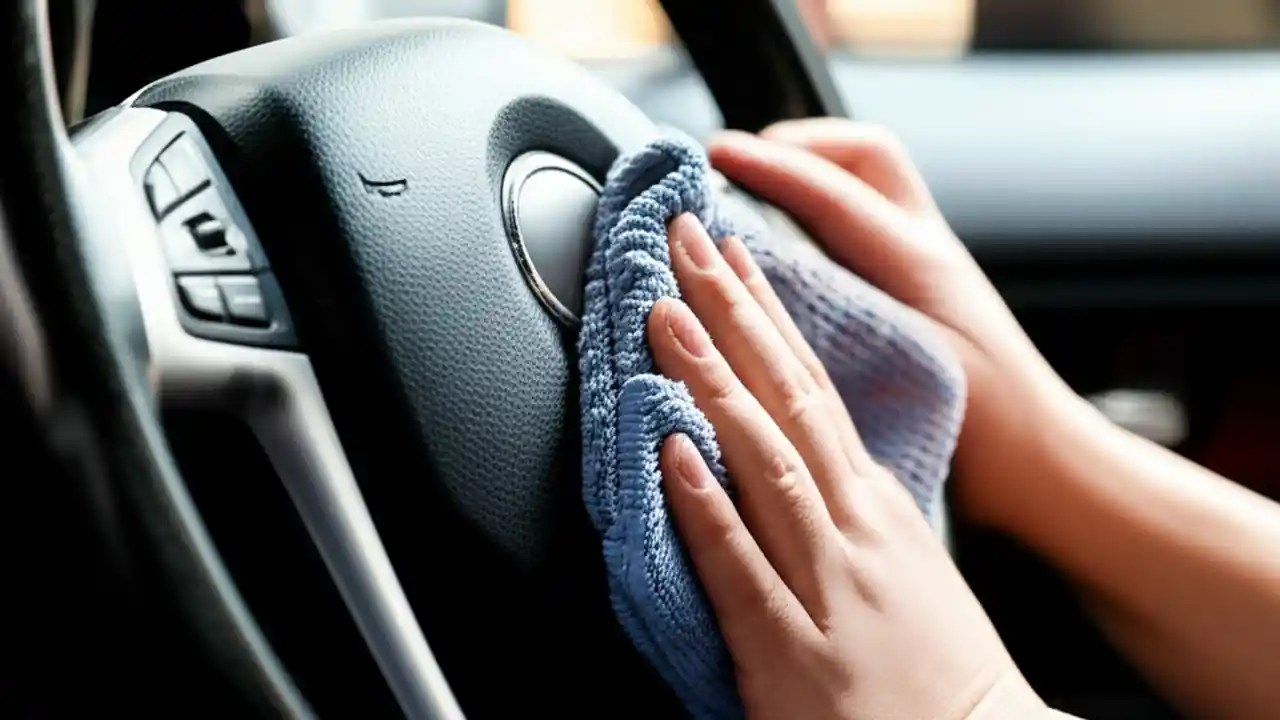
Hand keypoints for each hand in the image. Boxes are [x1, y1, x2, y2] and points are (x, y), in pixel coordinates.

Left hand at [650, 215, 1046, 718]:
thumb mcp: (900, 560)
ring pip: (764, 463)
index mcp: (872, 505)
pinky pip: (739, 567)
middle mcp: (853, 528)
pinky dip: (705, 505)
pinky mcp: (791, 652)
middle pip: (786, 399)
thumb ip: (849, 505)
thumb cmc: (936, 664)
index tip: (732, 253)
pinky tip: (671, 451)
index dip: (766, 316)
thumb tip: (803, 454)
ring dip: (712, 384)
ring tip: (667, 316)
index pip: (812, 389)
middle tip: (686, 238)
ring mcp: (825, 584)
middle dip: (732, 312)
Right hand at [707, 120, 1080, 532]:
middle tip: (739, 164)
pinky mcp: (922, 293)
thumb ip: (839, 320)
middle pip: (865, 156)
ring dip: (812, 177)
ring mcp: (927, 267)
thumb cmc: (989, 432)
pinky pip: (865, 227)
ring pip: (867, 187)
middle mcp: (927, 250)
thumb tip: (761, 279)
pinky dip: (821, 218)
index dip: (768, 169)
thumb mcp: (907, 371)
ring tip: (752, 194)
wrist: (1045, 466)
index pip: (833, 193)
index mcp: (919, 264)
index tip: (713, 156)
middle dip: (800, 146)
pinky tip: (787, 255)